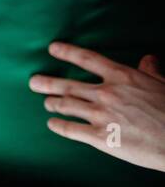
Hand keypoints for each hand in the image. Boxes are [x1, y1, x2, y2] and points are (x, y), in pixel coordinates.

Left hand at [30, 42, 164, 172]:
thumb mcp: (163, 84)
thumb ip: (150, 72)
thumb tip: (147, 59)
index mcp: (123, 77)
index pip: (87, 59)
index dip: (67, 52)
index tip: (52, 48)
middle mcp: (107, 93)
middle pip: (69, 85)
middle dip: (48, 83)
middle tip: (34, 82)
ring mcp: (101, 115)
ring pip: (66, 105)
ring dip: (53, 104)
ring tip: (47, 103)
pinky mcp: (100, 137)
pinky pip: (71, 129)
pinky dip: (58, 126)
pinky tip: (52, 124)